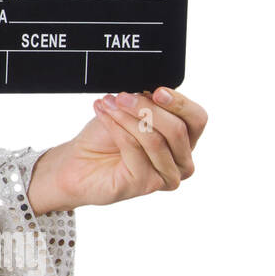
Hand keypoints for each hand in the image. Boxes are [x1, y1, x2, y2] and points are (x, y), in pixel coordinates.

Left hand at [27, 86, 208, 214]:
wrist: (77, 162)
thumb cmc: (105, 138)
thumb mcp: (130, 112)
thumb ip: (148, 103)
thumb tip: (153, 92)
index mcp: (185, 141)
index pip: (197, 119)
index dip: (179, 103)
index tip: (157, 90)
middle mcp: (182, 161)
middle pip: (178, 129)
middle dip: (147, 108)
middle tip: (121, 96)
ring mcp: (167, 176)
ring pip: (155, 139)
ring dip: (127, 117)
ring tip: (108, 104)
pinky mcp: (146, 184)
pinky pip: (134, 149)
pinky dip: (117, 128)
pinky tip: (104, 117)